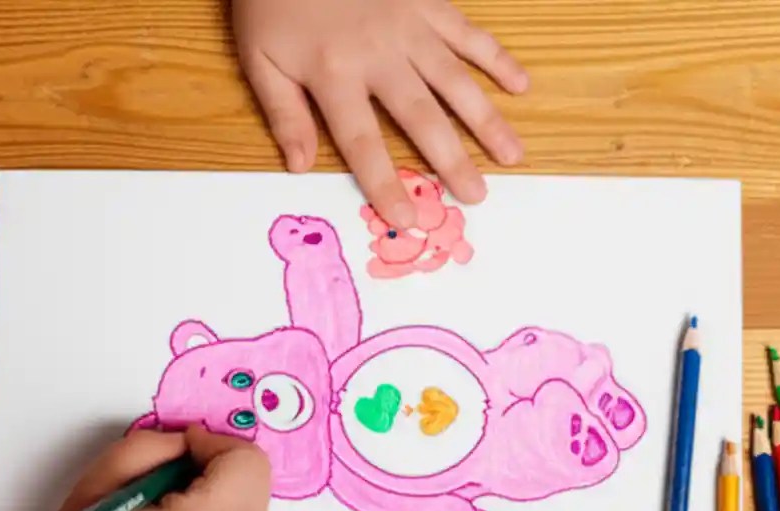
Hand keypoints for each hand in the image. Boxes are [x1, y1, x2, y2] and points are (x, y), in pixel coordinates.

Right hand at [30, 427, 271, 510]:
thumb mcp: (107, 475)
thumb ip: (156, 447)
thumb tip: (184, 451)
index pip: (247, 459)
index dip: (211, 443)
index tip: (175, 449)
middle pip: (255, 486)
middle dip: (219, 469)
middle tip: (169, 476)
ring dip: (219, 497)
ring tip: (166, 507)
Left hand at [232, 0, 527, 227]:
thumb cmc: (272, 3)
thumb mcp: (259, 60)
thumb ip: (284, 114)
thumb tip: (299, 168)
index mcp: (333, 75)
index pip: (363, 143)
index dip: (385, 183)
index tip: (407, 219)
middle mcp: (378, 55)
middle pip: (421, 117)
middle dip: (452, 160)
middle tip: (478, 196)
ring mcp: (408, 26)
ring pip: (455, 79)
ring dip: (487, 119)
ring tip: (512, 155)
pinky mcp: (425, 1)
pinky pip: (467, 32)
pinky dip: (496, 57)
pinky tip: (521, 85)